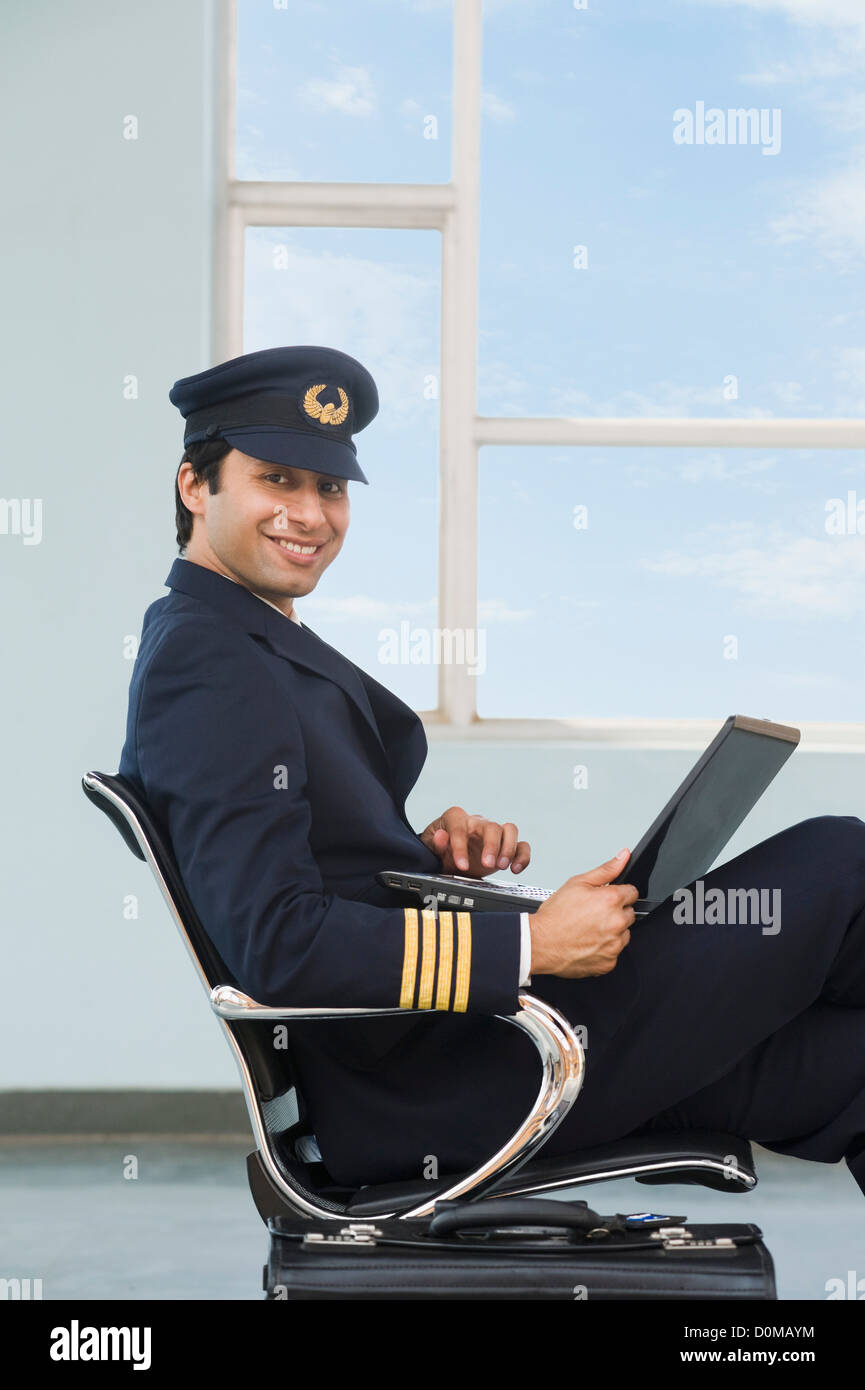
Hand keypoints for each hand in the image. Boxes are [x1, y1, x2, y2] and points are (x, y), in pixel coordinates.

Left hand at [419, 806, 530, 877]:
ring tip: (502, 866)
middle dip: (491, 845)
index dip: (460, 846)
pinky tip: (515, 869)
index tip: (461, 865)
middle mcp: (478, 822)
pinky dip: (523, 856)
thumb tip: (441, 836)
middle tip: (487, 864)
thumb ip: (435, 843)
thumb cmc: (439, 849)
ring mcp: (494, 834)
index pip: (460, 827)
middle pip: (491, 826)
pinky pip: (522, 846)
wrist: (449, 857)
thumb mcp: (430, 848)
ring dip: (509, 848)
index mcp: (456, 818)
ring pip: (510, 830)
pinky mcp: (505, 847)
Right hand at [529, 849, 637, 977]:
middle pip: (629, 913)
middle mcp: (617, 922)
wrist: (540, 943)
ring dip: (612, 931)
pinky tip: (589, 942)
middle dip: (615, 912)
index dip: (618, 893)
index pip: (632, 892)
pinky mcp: (609, 963)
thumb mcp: (578, 883)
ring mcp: (614, 944)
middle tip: (593, 914)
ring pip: (624, 934)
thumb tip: (623, 856)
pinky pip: (614, 952)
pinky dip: (605, 949)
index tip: (606, 899)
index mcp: (611, 900)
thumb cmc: (555, 915)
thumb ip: (606, 869)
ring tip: (589, 929)